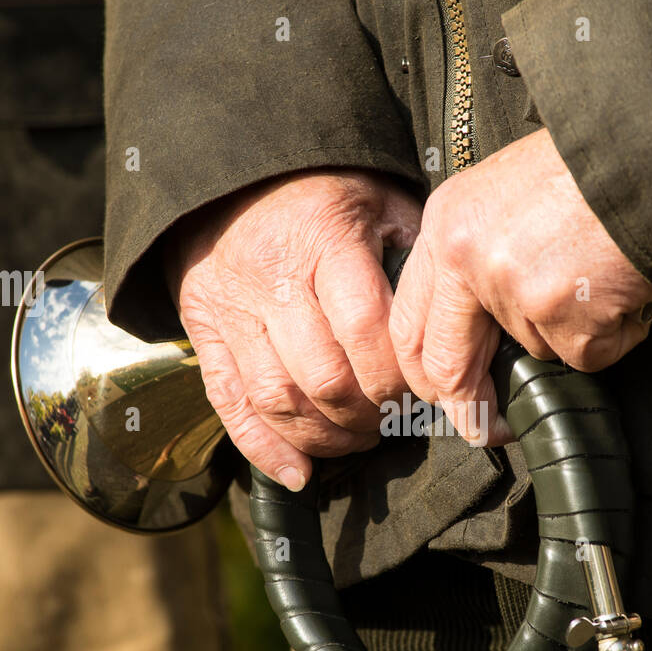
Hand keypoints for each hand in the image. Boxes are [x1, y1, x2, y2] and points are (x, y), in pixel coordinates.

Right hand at [167, 169, 420, 489]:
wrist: (231, 178)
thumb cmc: (323, 195)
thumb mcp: (380, 202)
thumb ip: (413, 258)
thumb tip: (448, 327)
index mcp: (323, 240)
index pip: (365, 329)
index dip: (397, 376)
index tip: (420, 392)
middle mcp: (271, 279)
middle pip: (323, 376)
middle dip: (367, 415)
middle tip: (392, 422)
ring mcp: (231, 311)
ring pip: (278, 399)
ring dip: (325, 437)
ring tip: (356, 439)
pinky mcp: (203, 334)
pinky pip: (229, 405)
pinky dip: (263, 448)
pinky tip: (299, 473)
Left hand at [389, 129, 651, 445]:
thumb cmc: (588, 169)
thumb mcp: (501, 197)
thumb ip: (475, 260)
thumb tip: (477, 338)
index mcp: (444, 227)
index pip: (407, 327)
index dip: (426, 376)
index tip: (447, 399)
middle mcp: (467, 259)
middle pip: (447, 366)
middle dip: (468, 409)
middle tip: (488, 429)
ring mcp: (515, 291)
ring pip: (534, 352)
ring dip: (570, 337)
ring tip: (598, 280)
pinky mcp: (566, 317)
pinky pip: (584, 355)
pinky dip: (610, 338)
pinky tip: (623, 289)